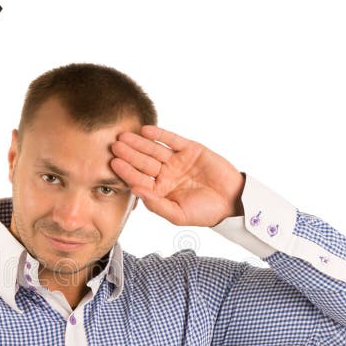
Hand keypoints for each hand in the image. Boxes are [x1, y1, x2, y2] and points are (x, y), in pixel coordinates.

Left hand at [110, 125, 245, 225]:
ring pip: (154, 149)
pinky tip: (145, 130)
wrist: (232, 201)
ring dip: (139, 142)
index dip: (126, 171)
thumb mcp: (178, 215)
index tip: (113, 163)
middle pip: (143, 162)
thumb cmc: (205, 212)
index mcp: (160, 191)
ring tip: (125, 135)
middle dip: (129, 153)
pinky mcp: (190, 149)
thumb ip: (156, 204)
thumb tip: (136, 191)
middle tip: (114, 145)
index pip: (138, 179)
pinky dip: (159, 135)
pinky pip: (171, 140)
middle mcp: (166, 174)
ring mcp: (177, 161)